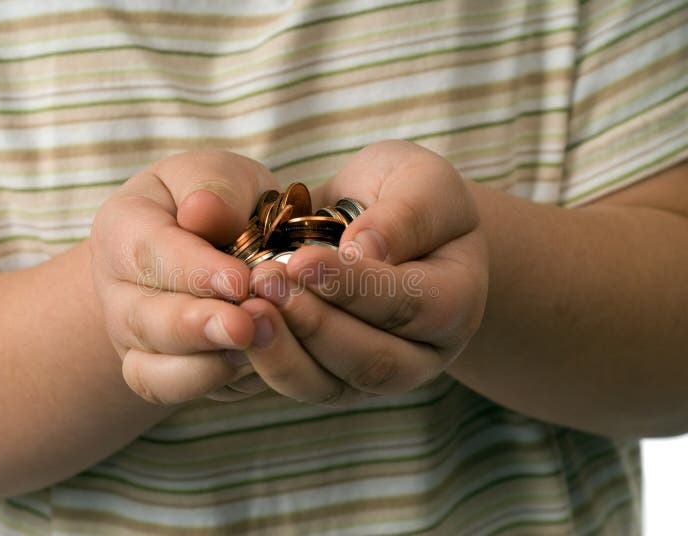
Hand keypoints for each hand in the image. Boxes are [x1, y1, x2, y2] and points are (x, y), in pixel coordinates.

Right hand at [89, 150, 278, 403]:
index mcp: (122, 229)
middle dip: (196, 326)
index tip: (240, 279)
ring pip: (152, 370)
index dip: (193, 270)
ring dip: (205, 366)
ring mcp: (135, 340)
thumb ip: (214, 188)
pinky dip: (213, 385)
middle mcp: (117, 291)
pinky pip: (176, 393)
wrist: (210, 246)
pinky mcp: (162, 374)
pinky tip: (256, 364)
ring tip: (256, 345)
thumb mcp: (219, 174)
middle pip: (143, 319)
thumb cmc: (217, 201)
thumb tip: (204, 211)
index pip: (147, 253)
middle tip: (245, 325)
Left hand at [241, 140, 487, 404]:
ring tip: (246, 309)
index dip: (357, 288)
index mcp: (457, 299)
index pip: (414, 305)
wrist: (379, 224)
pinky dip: (269, 361)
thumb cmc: (404, 195)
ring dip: (286, 350)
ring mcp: (379, 375)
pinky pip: (304, 385)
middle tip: (265, 283)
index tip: (303, 260)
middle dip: (316, 324)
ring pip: (335, 385)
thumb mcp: (419, 180)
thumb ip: (406, 213)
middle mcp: (425, 352)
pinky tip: (241, 326)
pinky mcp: (337, 380)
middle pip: (375, 361)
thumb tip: (366, 250)